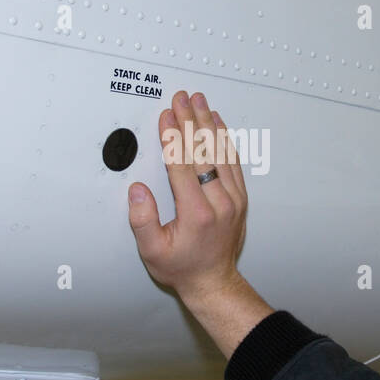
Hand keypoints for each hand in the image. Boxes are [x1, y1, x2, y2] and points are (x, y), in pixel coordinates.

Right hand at [127, 90, 247, 301]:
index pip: (183, 165)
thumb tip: (139, 191)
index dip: (173, 137)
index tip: (166, 117)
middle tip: (182, 98)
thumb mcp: (152, 251)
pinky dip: (224, 139)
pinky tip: (217, 123)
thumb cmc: (183, 267)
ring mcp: (233, 198)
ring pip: (220, 152)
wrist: (214, 282)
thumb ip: (142, 220)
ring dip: (208, 123)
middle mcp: (220, 202)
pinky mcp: (240, 197)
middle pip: (203, 152)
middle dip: (191, 120)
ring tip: (199, 101)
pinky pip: (232, 160)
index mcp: (197, 213)